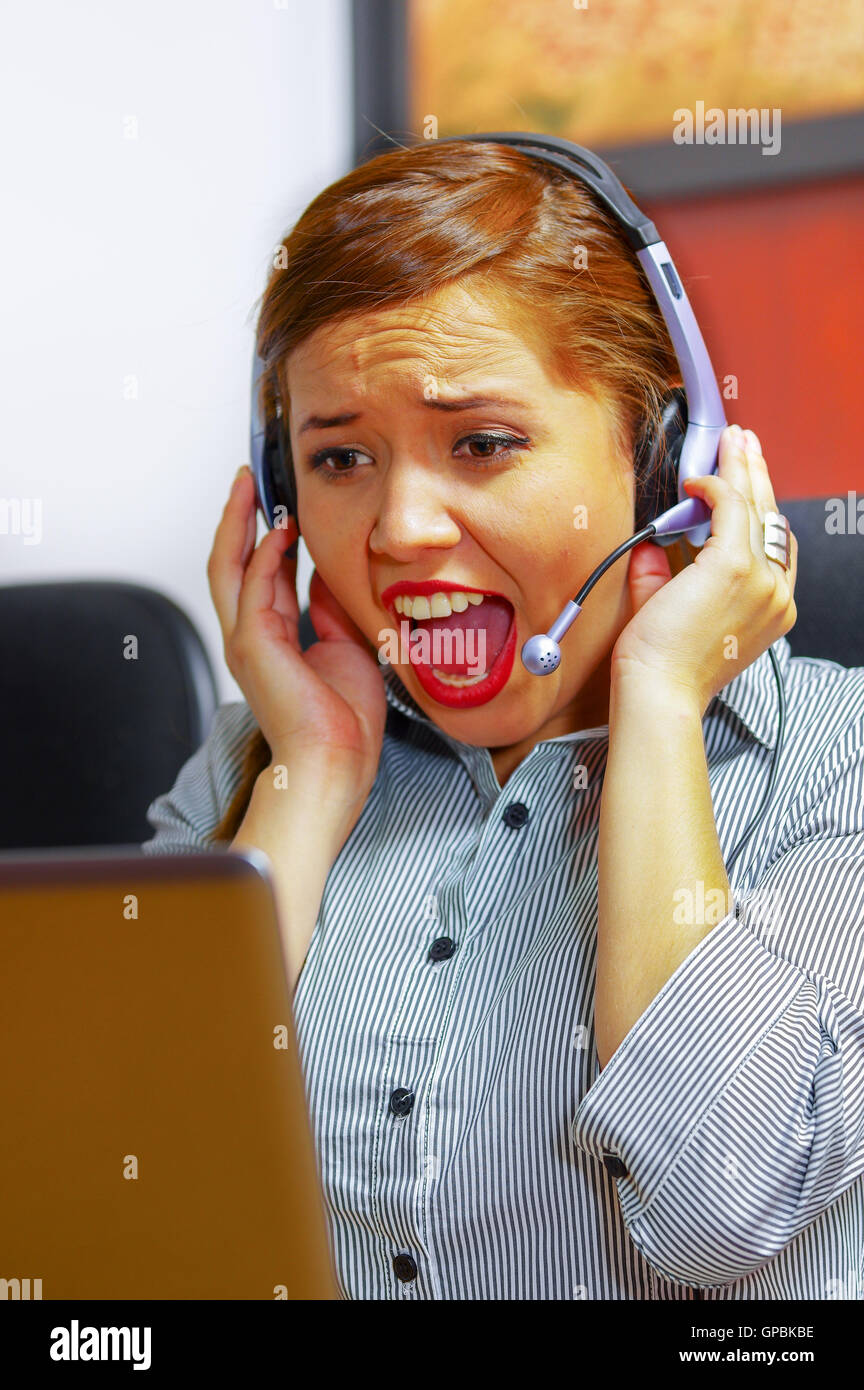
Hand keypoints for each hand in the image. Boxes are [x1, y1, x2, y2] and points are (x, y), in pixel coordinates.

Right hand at [208, 466, 386, 816]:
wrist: (336, 762)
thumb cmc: (344, 721)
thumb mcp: (346, 648)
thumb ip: (332, 611)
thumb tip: (329, 576)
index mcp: (269, 638)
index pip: (258, 573)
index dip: (264, 534)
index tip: (277, 500)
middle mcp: (249, 636)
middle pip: (229, 561)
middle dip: (237, 516)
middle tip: (247, 478)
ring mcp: (245, 640)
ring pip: (227, 565)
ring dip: (239, 521)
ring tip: (249, 486)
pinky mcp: (252, 645)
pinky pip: (251, 585)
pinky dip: (263, 551)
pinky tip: (280, 526)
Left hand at [611, 425, 797, 713]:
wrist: (659, 691)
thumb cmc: (662, 668)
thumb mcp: (670, 615)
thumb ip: (663, 579)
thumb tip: (652, 548)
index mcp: (770, 610)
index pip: (774, 547)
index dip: (759, 509)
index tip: (743, 483)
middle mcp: (775, 593)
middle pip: (771, 518)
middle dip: (756, 476)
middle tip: (744, 445)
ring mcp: (761, 579)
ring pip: (755, 506)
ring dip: (741, 468)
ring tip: (732, 441)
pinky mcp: (735, 566)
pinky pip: (730, 507)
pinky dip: (714, 485)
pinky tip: (696, 478)